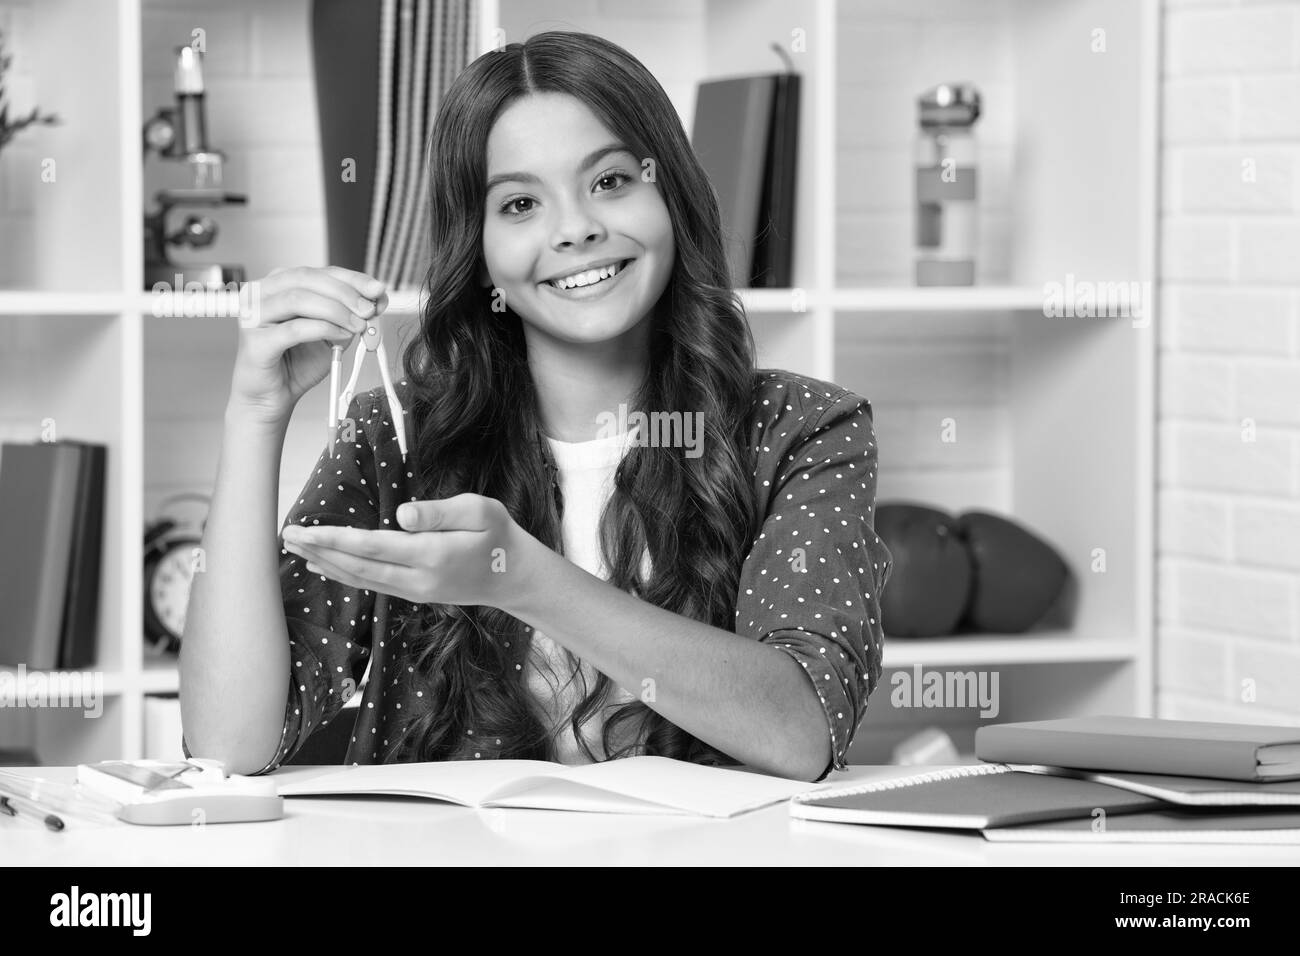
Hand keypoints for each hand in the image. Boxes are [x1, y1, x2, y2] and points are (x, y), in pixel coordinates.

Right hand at [229, 265, 389, 424]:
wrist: (272, 398)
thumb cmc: (295, 364)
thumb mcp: (331, 334)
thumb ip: (348, 315)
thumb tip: (375, 302)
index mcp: (278, 285)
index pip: (318, 272)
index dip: (351, 278)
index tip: (377, 289)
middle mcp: (260, 294)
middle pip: (307, 278)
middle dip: (345, 293)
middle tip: (369, 309)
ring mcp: (253, 316)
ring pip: (298, 299)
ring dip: (336, 310)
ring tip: (358, 325)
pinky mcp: (256, 340)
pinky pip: (294, 328)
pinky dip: (323, 329)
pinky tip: (341, 336)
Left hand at [280, 494, 544, 611]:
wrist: (513, 577)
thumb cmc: (498, 535)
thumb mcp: (481, 511)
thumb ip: (441, 512)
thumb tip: (403, 514)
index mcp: (431, 555)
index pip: (371, 546)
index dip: (333, 539)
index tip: (305, 529)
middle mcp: (416, 580)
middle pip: (357, 566)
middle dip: (318, 552)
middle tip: (286, 536)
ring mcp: (413, 592)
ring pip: (359, 579)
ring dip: (325, 565)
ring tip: (296, 550)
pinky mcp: (413, 595)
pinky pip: (370, 585)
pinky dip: (343, 574)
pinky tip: (325, 565)